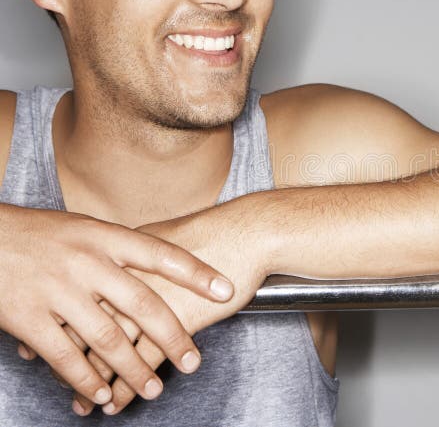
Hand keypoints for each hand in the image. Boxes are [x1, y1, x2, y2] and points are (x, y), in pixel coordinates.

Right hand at [0, 203, 235, 409]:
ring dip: (134, 369)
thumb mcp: (87, 229)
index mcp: (104, 237)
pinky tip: (102, 394)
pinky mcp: (27, 317)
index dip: (197, 273)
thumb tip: (167, 264)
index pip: (161, 253)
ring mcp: (57, 290)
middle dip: (173, 336)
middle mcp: (86, 262)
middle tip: (194, 361)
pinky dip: (86, 379)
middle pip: (142, 303)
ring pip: (107, 337)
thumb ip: (123, 250)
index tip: (226, 290)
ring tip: (153, 389)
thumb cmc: (42, 235)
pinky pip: (64, 356)